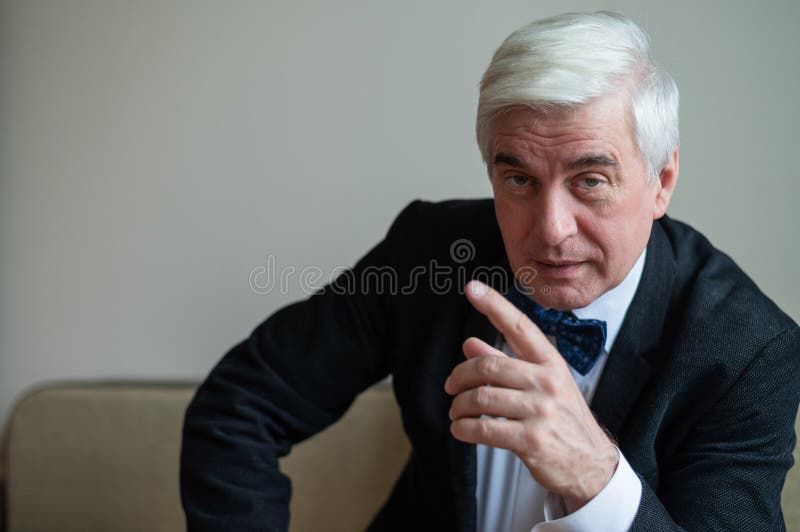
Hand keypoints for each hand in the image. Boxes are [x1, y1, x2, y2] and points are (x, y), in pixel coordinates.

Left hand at [444, 280, 618, 511]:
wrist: (591, 464)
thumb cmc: (562, 420)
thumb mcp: (542, 385)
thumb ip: (505, 362)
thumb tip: (470, 343)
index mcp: (551, 363)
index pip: (519, 326)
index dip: (494, 305)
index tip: (472, 288)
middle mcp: (547, 382)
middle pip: (489, 365)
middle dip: (460, 375)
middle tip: (450, 386)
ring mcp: (541, 411)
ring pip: (482, 397)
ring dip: (459, 406)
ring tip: (456, 412)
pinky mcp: (532, 439)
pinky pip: (485, 428)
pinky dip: (465, 429)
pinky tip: (461, 430)